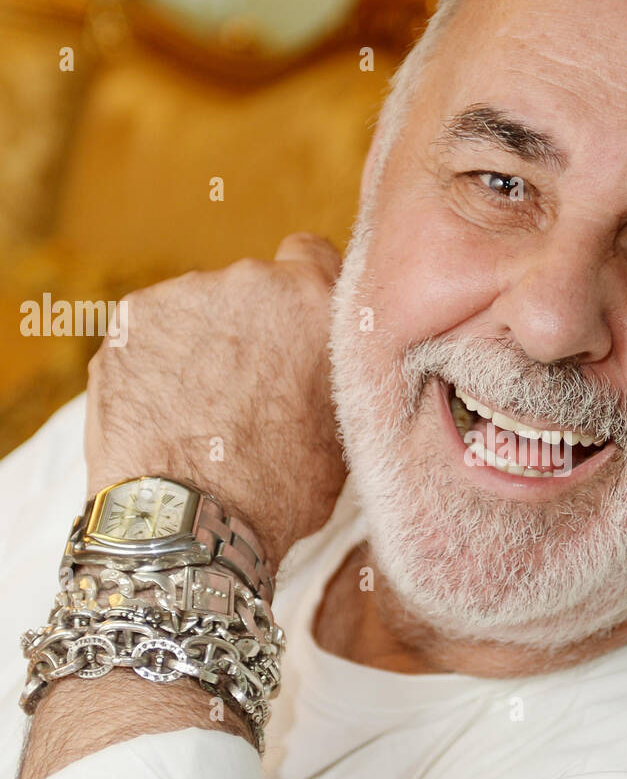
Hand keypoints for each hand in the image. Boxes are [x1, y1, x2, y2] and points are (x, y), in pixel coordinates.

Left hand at [84, 233, 347, 571]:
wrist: (190, 524)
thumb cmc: (276, 493)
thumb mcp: (345, 431)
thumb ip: (340, 373)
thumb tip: (339, 365)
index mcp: (315, 303)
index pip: (312, 254)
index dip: (304, 292)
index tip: (295, 328)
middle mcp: (251, 282)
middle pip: (253, 287)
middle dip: (253, 325)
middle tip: (250, 389)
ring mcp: (185, 295)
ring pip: (200, 308)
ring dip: (204, 342)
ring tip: (201, 409)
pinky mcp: (130, 318)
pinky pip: (154, 329)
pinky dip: (158, 359)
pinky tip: (166, 409)